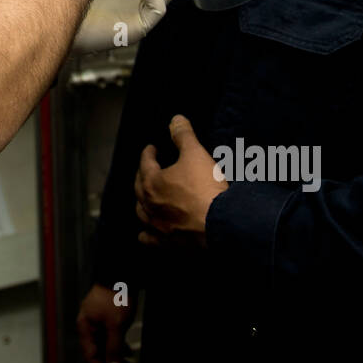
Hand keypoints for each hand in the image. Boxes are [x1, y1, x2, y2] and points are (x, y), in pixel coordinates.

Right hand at [76, 284, 135, 362]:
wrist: (120, 274)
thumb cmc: (113, 293)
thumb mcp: (115, 325)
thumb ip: (113, 347)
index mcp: (85, 326)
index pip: (90, 355)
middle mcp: (88, 324)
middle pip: (96, 351)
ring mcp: (97, 320)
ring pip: (103, 344)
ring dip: (112, 356)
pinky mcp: (106, 317)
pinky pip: (108, 336)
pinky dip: (115, 345)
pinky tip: (124, 351)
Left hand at [134, 116, 227, 245]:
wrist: (222, 224)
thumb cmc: (206, 189)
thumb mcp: (196, 155)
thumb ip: (184, 136)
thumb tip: (176, 119)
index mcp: (153, 182)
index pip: (145, 163)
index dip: (148, 153)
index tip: (151, 148)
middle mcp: (150, 205)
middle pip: (139, 188)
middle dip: (142, 175)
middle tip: (146, 169)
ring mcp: (157, 226)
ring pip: (141, 213)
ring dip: (141, 203)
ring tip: (145, 197)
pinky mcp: (168, 243)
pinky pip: (149, 239)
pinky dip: (146, 235)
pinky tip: (144, 234)